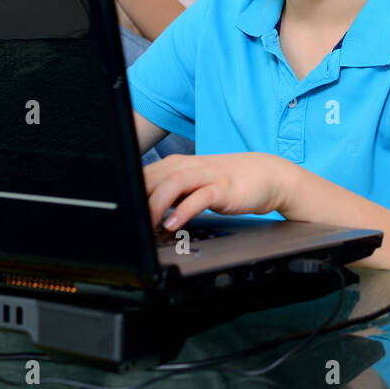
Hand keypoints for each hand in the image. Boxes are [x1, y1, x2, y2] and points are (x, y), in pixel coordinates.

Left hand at [142, 152, 291, 229]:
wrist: (268, 176)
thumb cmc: (228, 182)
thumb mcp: (195, 184)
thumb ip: (172, 192)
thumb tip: (144, 208)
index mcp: (179, 164)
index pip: (145, 174)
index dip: (130, 191)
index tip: (121, 212)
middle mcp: (191, 166)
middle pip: (155, 177)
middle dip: (138, 199)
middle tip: (129, 222)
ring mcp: (208, 175)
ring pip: (173, 183)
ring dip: (156, 204)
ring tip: (147, 224)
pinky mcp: (223, 188)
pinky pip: (200, 198)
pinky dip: (184, 210)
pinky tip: (174, 224)